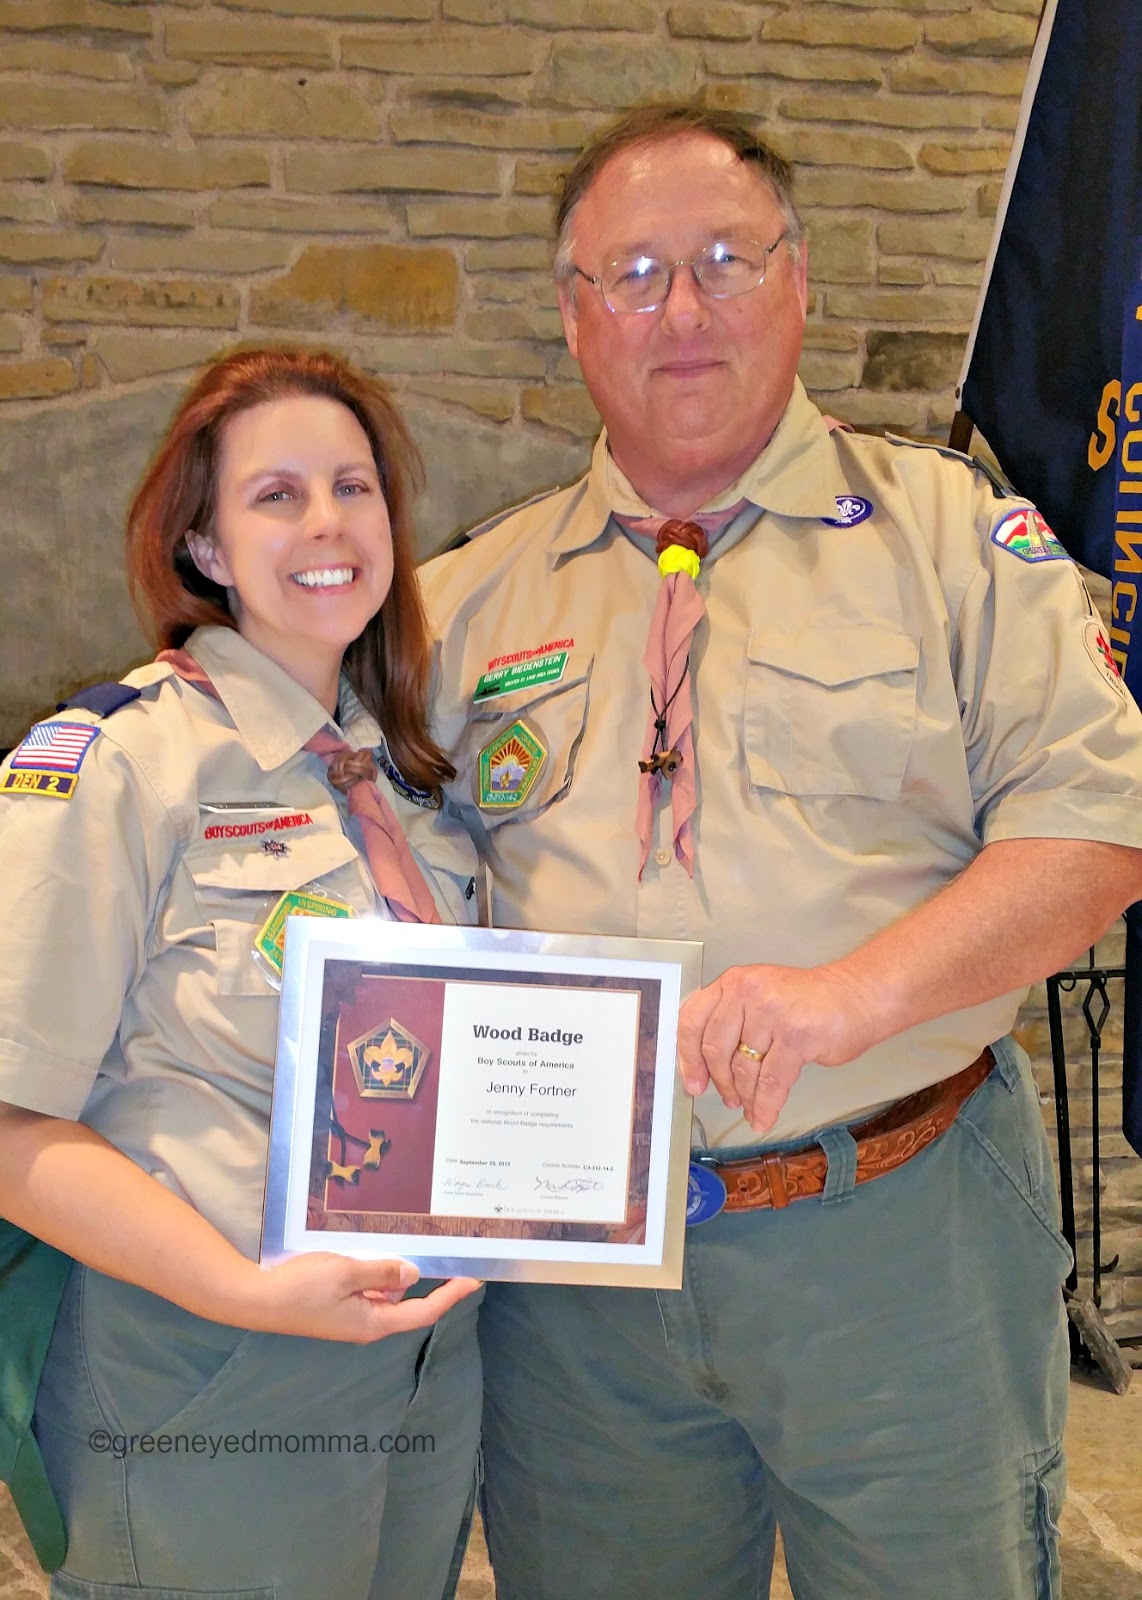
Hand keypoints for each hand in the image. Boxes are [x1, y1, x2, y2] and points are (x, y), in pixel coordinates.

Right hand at [235, 1253, 481, 1343]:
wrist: (256, 1300)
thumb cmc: (302, 1287)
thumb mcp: (346, 1273)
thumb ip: (382, 1273)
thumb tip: (414, 1277)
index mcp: (373, 1322)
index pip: (424, 1312)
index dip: (450, 1296)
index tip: (473, 1279)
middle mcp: (367, 1324)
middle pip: (409, 1307)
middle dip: (432, 1285)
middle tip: (451, 1258)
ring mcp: (351, 1317)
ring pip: (388, 1297)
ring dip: (404, 1278)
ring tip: (423, 1250)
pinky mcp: (337, 1308)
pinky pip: (369, 1292)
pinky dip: (381, 1276)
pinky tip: (382, 1255)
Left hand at [677, 962, 880, 1133]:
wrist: (856, 996)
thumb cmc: (808, 1002)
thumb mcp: (760, 995)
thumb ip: (731, 1018)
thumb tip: (704, 1063)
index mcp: (734, 982)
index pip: (692, 1020)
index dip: (687, 1057)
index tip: (692, 1081)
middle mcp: (748, 992)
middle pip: (715, 1049)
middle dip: (719, 1082)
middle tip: (727, 1098)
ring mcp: (773, 1013)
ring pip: (744, 1068)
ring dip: (745, 1097)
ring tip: (749, 1107)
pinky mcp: (797, 1036)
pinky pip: (771, 1082)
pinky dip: (765, 1106)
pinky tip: (763, 1116)